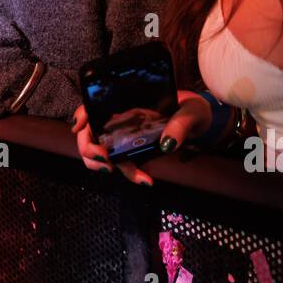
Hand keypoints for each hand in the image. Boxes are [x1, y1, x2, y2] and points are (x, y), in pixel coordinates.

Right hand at [71, 91, 212, 185]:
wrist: (201, 122)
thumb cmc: (192, 108)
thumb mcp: (190, 111)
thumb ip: (180, 124)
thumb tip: (167, 144)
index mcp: (127, 102)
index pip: (94, 105)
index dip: (82, 115)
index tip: (80, 128)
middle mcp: (121, 119)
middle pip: (90, 133)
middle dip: (89, 149)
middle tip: (105, 160)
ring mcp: (125, 136)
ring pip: (100, 152)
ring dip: (101, 165)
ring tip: (117, 171)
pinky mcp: (134, 151)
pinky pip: (123, 164)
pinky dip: (130, 174)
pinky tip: (145, 180)